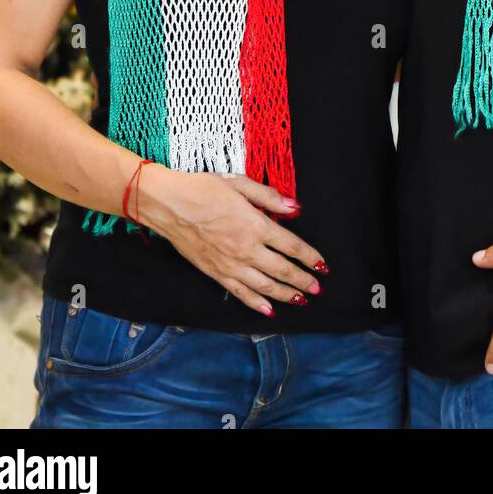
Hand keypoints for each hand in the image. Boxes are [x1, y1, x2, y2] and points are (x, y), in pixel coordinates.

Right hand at [141, 164, 327, 316]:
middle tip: (318, 288)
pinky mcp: (216, 273)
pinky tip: (269, 310)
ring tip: (301, 300)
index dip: (310, 257)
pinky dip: (256, 303)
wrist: (170, 205)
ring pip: (265, 286)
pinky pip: (241, 293)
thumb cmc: (204, 189)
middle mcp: (247, 249)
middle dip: (303, 280)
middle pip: (283, 270)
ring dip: (286, 294)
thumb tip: (296, 208)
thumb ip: (270, 198)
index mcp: (256, 225)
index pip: (292, 245)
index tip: (322, 265)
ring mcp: (231, 265)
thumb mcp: (240, 184)